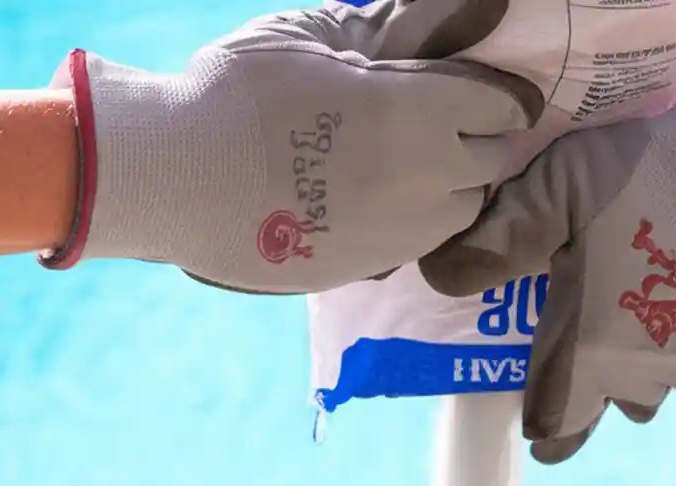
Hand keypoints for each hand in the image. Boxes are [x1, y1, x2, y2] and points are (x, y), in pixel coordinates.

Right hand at [39, 1, 540, 293]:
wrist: (175, 177)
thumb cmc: (236, 93)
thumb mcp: (304, 37)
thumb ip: (370, 32)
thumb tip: (407, 28)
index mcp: (418, 110)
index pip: (500, 105)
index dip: (497, 94)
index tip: (481, 90)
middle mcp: (425, 177)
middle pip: (489, 161)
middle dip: (475, 139)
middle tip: (441, 124)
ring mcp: (399, 231)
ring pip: (462, 211)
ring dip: (452, 187)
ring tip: (412, 168)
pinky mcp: (368, 267)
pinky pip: (420, 244)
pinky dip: (416, 221)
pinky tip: (379, 202)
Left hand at [419, 74, 675, 463]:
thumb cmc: (639, 179)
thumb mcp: (550, 194)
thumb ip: (495, 243)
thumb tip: (438, 279)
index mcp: (590, 347)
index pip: (557, 420)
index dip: (540, 429)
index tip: (529, 427)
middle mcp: (640, 367)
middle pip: (603, 413)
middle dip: (579, 412)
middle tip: (560, 395)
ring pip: (647, 393)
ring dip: (623, 384)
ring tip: (605, 353)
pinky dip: (663, 356)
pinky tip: (656, 319)